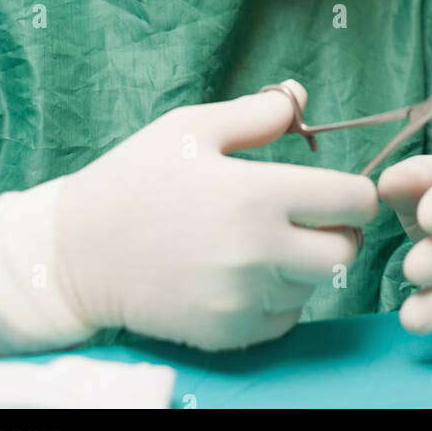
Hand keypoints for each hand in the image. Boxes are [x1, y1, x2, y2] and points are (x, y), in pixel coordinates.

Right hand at [56, 81, 378, 351]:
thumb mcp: (192, 127)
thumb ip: (258, 112)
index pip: (352, 201)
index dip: (354, 191)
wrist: (77, 251)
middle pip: (345, 251)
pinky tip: (247, 273)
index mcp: (257, 194)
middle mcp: (258, 254)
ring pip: (315, 286)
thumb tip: (302, 97)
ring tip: (268, 241)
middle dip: (338, 230)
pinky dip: (279, 298)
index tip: (336, 188)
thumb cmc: (136, 178)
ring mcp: (243, 300)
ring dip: (306, 265)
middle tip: (309, 216)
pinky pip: (284, 318)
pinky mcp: (228, 333)